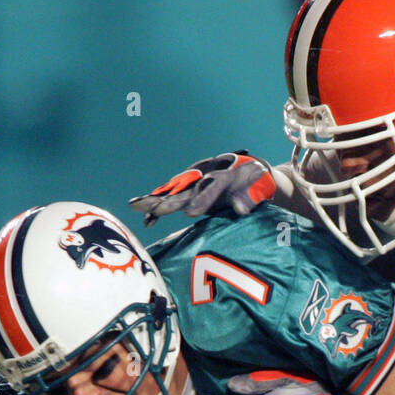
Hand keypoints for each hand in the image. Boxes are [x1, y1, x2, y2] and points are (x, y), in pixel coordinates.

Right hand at [129, 152, 276, 225]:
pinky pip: (173, 202)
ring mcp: (196, 187)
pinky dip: (160, 211)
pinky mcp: (191, 195)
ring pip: (173, 195)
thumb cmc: (256, 181)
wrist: (249, 171)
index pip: (211, 189)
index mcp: (223, 176)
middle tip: (151, 208)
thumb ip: (249, 196)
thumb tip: (241, 209)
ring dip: (155, 202)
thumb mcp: (258, 186)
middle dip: (167, 199)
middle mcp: (205, 179)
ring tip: (135, 207)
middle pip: (184, 190)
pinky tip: (148, 223)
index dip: (201, 200)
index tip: (190, 212)